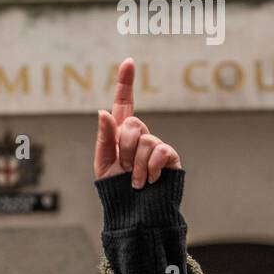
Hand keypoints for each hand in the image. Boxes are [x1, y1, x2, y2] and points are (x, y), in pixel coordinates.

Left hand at [94, 58, 181, 187]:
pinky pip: (160, 152)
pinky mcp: (170, 158)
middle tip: (124, 168)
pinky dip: (151, 168)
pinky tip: (151, 180)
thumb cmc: (115, 188)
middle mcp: (140, 135)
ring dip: (136, 165)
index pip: (124, 103)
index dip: (125, 82)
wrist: (134, 212)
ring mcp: (156, 145)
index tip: (128, 61)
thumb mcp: (103, 163)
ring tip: (136, 180)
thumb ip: (104, 137)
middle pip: (132, 125)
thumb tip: (103, 111)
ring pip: (145, 141)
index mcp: (120, 133)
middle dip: (124, 148)